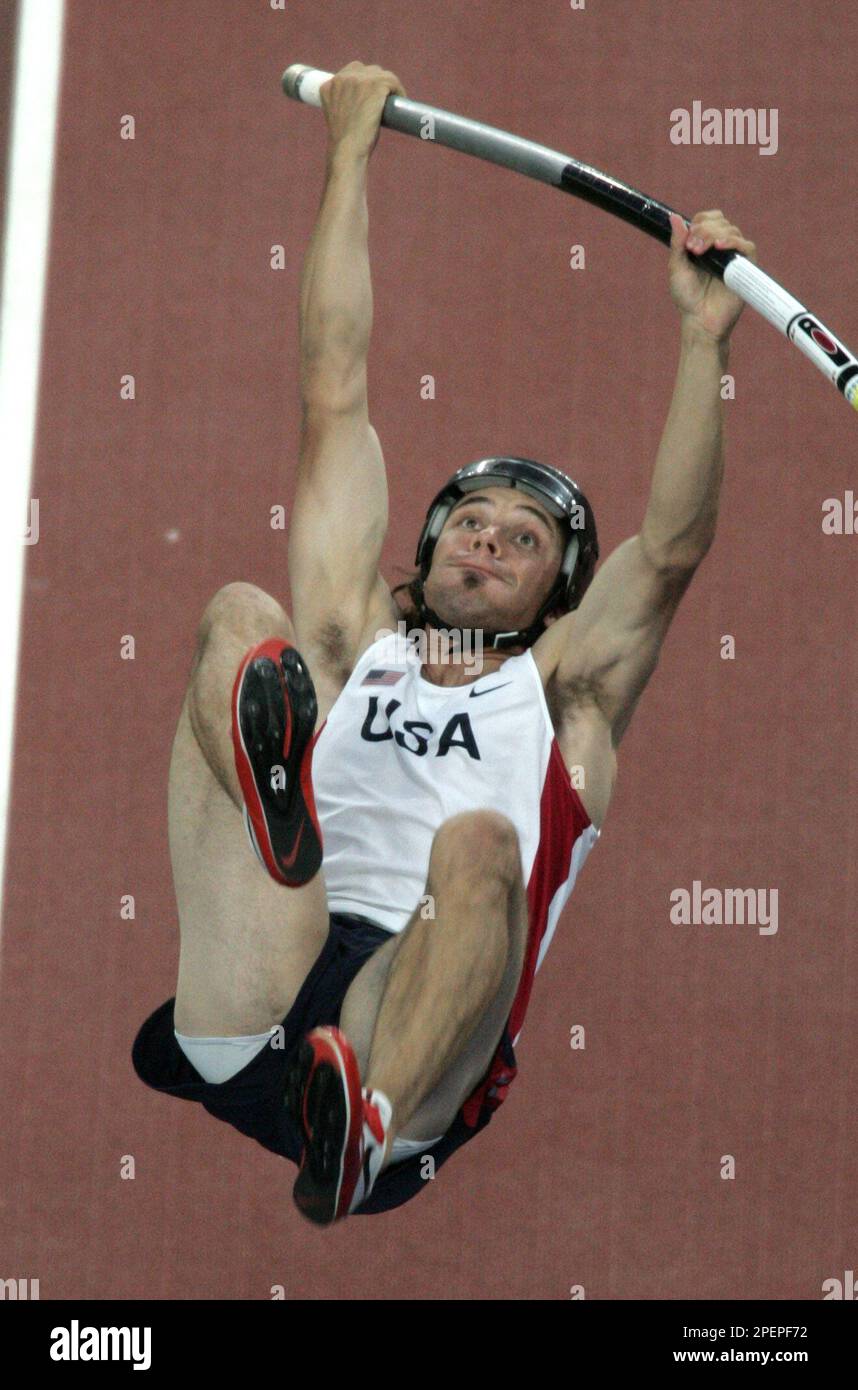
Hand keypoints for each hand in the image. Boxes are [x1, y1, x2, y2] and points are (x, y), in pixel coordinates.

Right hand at [320, 61, 406, 159]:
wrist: (348, 151)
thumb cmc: (345, 144)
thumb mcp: (339, 118)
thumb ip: (344, 106)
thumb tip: (363, 106)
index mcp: (329, 86)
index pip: (352, 72)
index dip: (365, 83)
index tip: (372, 96)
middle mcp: (342, 78)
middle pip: (368, 71)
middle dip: (377, 83)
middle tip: (385, 101)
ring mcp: (358, 80)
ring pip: (381, 75)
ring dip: (389, 87)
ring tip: (394, 102)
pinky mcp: (374, 84)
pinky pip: (392, 81)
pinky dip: (399, 90)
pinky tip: (401, 99)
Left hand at [668, 210, 756, 342]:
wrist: (699, 320)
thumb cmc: (687, 298)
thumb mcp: (677, 268)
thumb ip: (677, 243)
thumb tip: (674, 216)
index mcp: (705, 245)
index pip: (708, 219)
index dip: (699, 222)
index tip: (688, 240)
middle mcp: (721, 248)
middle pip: (720, 221)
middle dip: (704, 230)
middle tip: (692, 249)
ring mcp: (734, 256)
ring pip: (731, 230)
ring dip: (713, 235)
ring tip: (700, 252)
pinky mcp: (746, 267)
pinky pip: (747, 246)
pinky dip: (733, 242)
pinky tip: (719, 246)